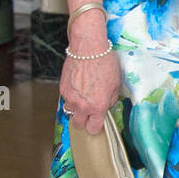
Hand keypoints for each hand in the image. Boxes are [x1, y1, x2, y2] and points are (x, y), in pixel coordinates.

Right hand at [60, 12, 121, 133]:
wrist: (88, 49)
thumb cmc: (105, 63)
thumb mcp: (116, 84)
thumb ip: (111, 100)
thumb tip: (106, 105)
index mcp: (98, 106)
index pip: (94, 128)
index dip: (96, 126)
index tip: (97, 122)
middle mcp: (82, 105)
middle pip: (79, 125)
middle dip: (84, 120)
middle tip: (90, 112)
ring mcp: (70, 98)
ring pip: (71, 112)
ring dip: (76, 108)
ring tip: (84, 97)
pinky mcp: (62, 89)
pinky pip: (66, 99)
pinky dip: (71, 97)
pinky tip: (78, 87)